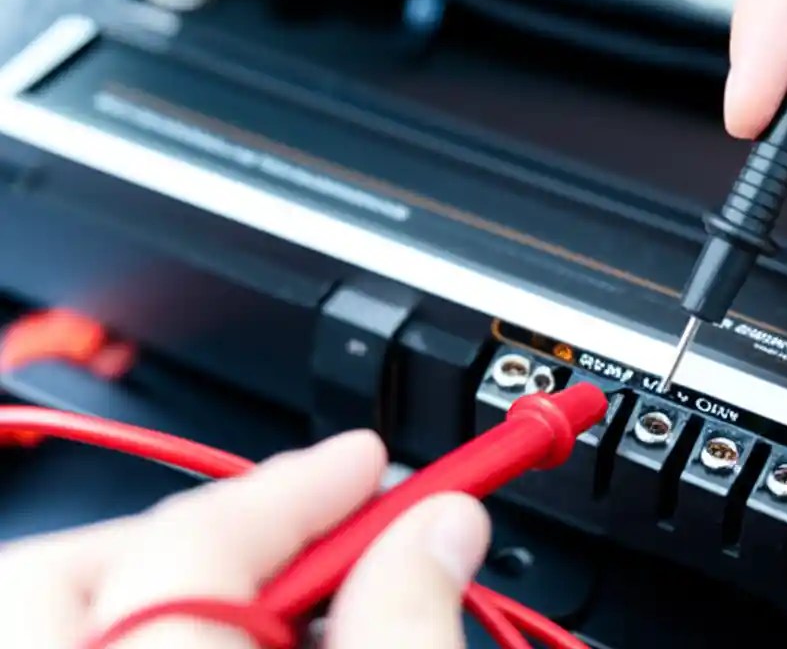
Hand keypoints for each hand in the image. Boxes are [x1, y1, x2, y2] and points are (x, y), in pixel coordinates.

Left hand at [0, 431, 490, 647]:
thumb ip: (409, 621)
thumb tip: (439, 526)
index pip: (200, 544)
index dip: (300, 485)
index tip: (364, 463)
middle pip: (59, 566)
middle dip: (191, 524)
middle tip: (299, 530)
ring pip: (32, 606)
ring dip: (135, 575)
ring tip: (248, 596)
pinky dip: (103, 630)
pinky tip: (185, 645)